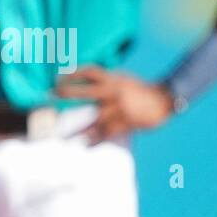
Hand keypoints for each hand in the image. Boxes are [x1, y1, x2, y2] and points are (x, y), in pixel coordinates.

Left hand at [55, 65, 174, 143]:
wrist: (164, 99)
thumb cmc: (139, 89)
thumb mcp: (122, 79)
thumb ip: (105, 80)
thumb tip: (84, 82)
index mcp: (113, 79)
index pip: (89, 71)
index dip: (73, 73)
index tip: (58, 77)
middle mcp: (114, 92)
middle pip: (86, 92)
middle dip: (67, 93)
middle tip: (52, 95)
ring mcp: (120, 108)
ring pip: (95, 118)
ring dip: (80, 127)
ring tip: (64, 135)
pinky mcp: (127, 122)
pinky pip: (108, 132)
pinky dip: (96, 139)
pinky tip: (86, 145)